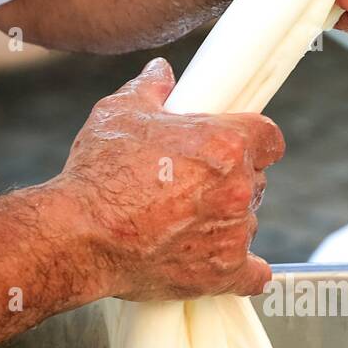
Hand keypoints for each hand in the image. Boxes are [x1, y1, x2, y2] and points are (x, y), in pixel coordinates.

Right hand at [57, 59, 283, 300]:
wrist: (78, 236)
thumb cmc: (97, 175)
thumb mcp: (119, 114)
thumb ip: (150, 89)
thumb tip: (162, 73)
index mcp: (224, 144)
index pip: (270, 139)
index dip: (256, 142)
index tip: (242, 148)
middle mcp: (237, 189)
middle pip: (255, 181)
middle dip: (232, 181)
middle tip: (195, 186)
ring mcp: (233, 233)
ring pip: (246, 223)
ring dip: (226, 222)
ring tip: (184, 223)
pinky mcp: (223, 272)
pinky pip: (253, 275)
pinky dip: (243, 270)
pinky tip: (227, 262)